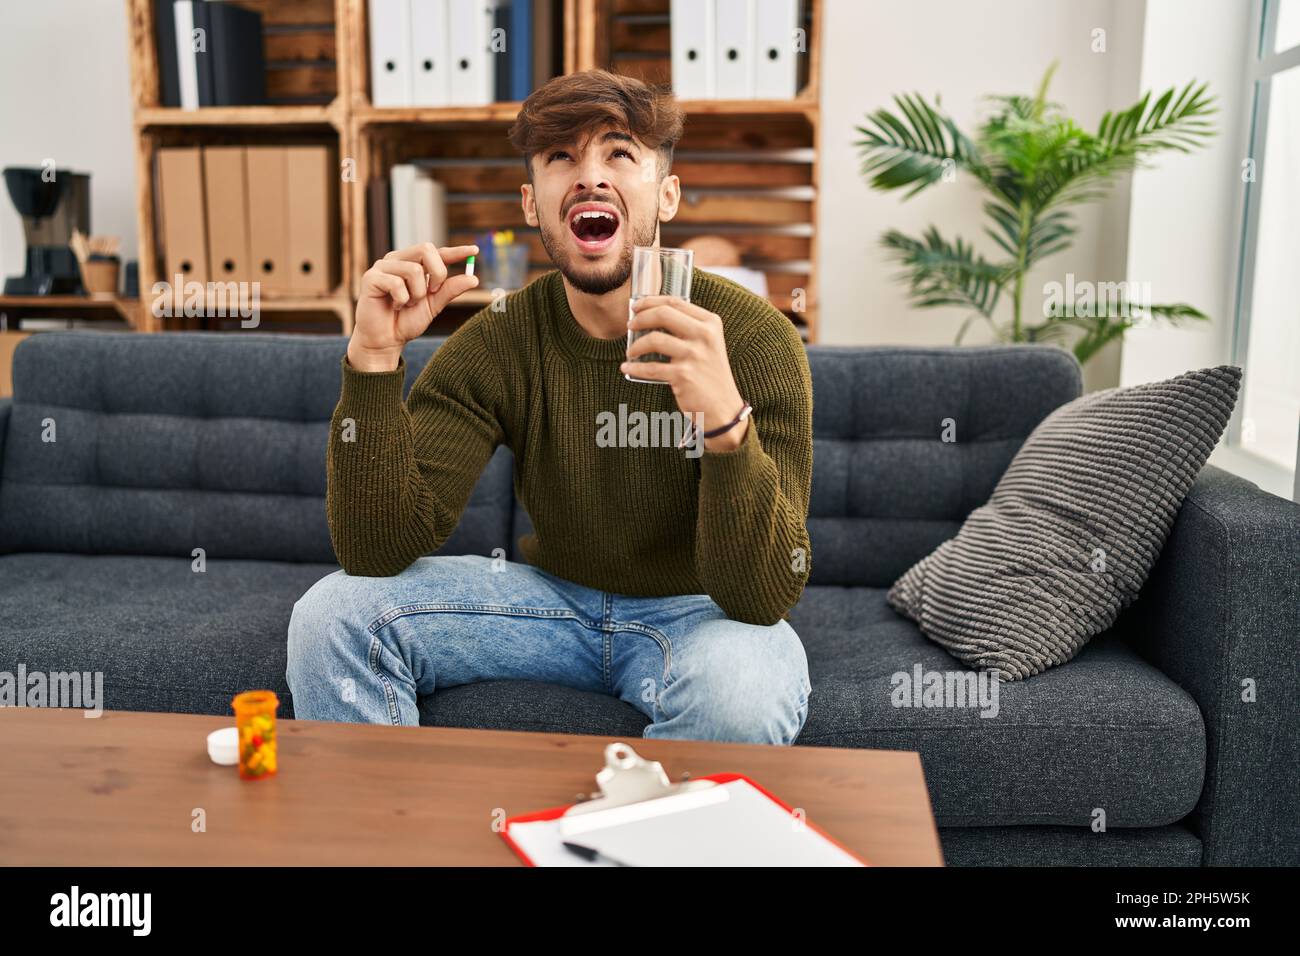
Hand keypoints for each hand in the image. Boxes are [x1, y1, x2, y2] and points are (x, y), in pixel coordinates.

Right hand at [348, 243, 478, 371]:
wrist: (384, 341)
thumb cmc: (405, 321)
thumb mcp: (433, 306)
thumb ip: (449, 290)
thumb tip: (473, 279)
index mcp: (412, 263)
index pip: (436, 252)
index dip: (455, 251)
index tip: (474, 251)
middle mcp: (398, 260)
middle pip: (426, 250)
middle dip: (437, 274)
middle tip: (431, 293)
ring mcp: (383, 267)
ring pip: (414, 270)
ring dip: (417, 294)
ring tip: (407, 304)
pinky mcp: (371, 278)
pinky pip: (397, 283)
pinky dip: (402, 300)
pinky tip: (395, 306)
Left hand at [622, 296, 748, 450]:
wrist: (723, 407)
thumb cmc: (710, 375)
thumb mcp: (708, 344)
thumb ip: (688, 328)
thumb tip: (653, 316)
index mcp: (710, 323)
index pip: (675, 302)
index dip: (650, 301)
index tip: (636, 307)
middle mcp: (704, 335)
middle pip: (663, 314)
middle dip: (640, 318)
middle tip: (630, 325)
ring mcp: (694, 355)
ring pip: (654, 339)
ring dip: (636, 346)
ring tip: (631, 352)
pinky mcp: (683, 375)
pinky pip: (651, 368)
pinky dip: (634, 368)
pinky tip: (627, 368)